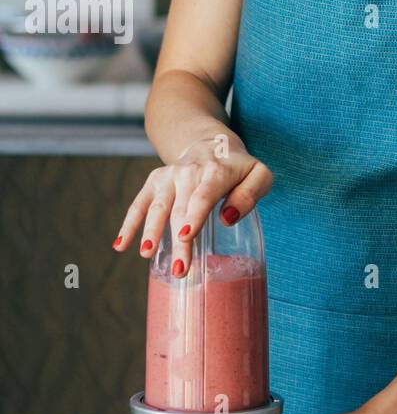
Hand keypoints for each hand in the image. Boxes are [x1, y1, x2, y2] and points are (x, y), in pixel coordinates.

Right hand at [112, 132, 272, 274]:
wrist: (212, 144)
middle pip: (181, 209)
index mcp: (216, 171)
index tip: (186, 235)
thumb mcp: (259, 175)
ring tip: (147, 255)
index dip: (194, 215)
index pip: (203, 195)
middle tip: (180, 269)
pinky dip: (129, 224)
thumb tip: (228, 218)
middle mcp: (188, 172)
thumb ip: (250, 194)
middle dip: (178, 241)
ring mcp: (169, 177)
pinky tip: (120, 245)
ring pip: (157, 207)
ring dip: (150, 232)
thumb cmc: (240, 169)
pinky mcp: (155, 182)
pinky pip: (139, 204)